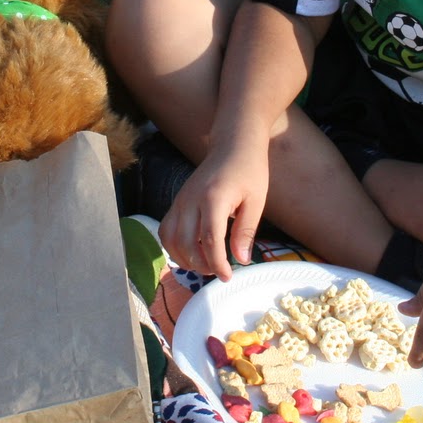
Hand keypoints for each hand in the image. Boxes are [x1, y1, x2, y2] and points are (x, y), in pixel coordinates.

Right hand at [158, 142, 268, 280]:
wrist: (232, 146)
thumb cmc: (249, 172)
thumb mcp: (256, 201)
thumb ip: (246, 231)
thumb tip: (240, 260)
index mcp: (213, 198)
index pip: (210, 240)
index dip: (218, 264)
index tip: (228, 276)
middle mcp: (190, 200)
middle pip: (186, 243)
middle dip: (202, 265)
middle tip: (219, 271)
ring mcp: (179, 200)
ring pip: (170, 240)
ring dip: (185, 259)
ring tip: (205, 264)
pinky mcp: (176, 202)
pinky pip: (166, 230)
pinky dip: (174, 247)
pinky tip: (191, 252)